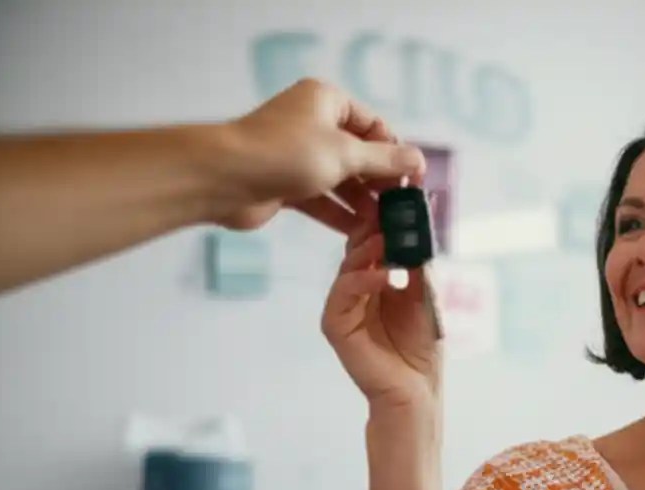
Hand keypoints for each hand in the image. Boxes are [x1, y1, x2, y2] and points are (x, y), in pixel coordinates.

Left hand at [216, 78, 426, 231]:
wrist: (224, 178)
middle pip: (358, 153)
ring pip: (340, 178)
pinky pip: (321, 197)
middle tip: (402, 208)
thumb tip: (420, 160)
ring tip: (383, 226)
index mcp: (327, 102)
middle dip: (379, 181)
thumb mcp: (345, 154)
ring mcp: (297, 155)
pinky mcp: (286, 183)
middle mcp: (312, 124)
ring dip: (362, 202)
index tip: (414, 180)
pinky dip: (339, 213)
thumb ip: (385, 160)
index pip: (373, 125)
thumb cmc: (287, 154)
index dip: (395, 152)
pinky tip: (359, 233)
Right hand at [321, 185, 441, 411]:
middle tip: (384, 201)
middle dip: (371, 224)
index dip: (384, 217)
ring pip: (348, 266)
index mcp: (376, 278)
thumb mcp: (424, 295)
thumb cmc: (420, 347)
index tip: (397, 192)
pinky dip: (363, 280)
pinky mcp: (336, 324)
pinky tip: (384, 274)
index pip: (375, 239)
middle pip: (357, 246)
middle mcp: (356, 287)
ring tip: (385, 236)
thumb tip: (418, 225)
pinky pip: (343, 294)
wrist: (414, 390)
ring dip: (367, 249)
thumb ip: (416, 264)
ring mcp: (344, 305)